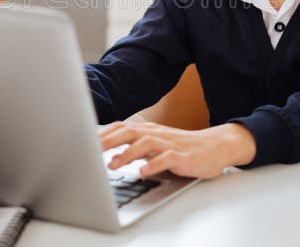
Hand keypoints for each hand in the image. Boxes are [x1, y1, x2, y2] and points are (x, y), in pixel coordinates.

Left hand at [100, 121, 255, 178]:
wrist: (215, 147)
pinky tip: (144, 172)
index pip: (121, 128)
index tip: (84, 142)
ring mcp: (171, 145)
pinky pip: (168, 159)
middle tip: (91, 151)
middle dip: (109, 141)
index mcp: (148, 131)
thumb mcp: (155, 146)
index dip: (103, 134)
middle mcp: (157, 135)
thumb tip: (107, 152)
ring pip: (146, 143)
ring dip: (128, 153)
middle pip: (129, 132)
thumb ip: (134, 147)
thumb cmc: (182, 149)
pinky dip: (155, 164)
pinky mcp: (184, 157)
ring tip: (114, 164)